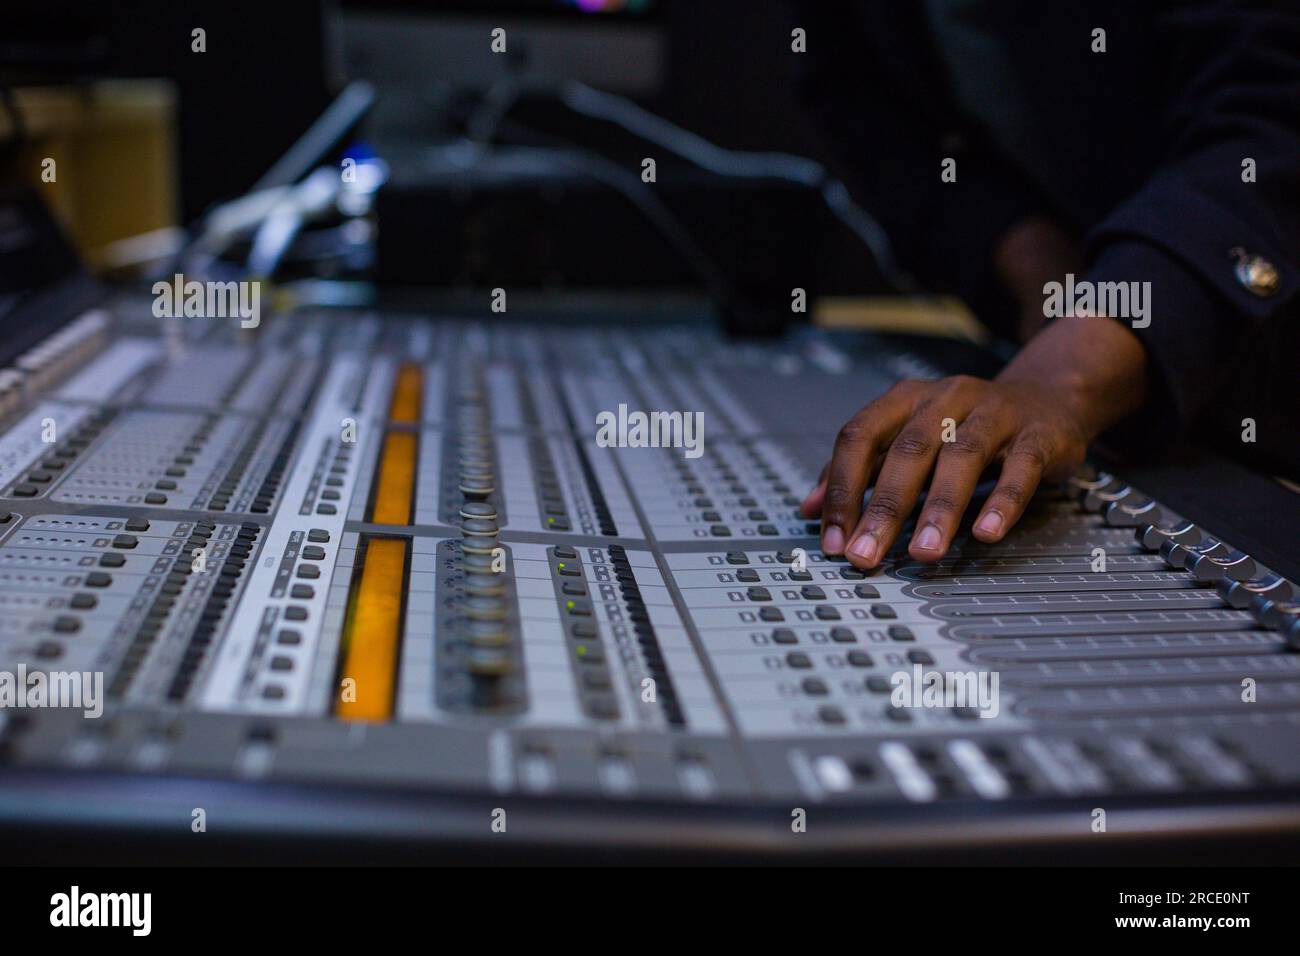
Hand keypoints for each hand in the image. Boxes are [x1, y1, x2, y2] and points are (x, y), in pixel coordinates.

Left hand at [800, 315, 1148, 567]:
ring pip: (962, 457)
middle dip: (883, 508)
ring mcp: (995, 412)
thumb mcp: (907, 436)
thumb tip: (809, 510)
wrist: (1047, 397)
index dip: (841, 489)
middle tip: (866, 555)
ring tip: (924, 553)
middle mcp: (945, 398)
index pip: (859, 437)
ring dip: (939, 508)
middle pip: (907, 452)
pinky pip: (1021, 467)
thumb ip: (860, 471)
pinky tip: (986, 533)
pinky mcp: (1039, 434)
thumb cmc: (964, 426)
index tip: (833, 540)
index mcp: (904, 399)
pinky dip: (1003, 501)